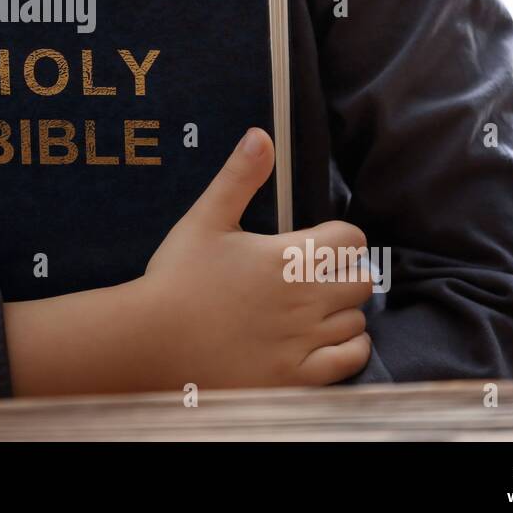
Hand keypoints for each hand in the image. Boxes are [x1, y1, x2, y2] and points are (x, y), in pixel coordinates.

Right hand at [140, 127, 372, 387]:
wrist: (152, 342)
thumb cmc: (176, 278)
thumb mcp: (206, 219)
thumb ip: (239, 177)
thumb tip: (261, 135)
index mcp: (289, 257)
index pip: (351, 238)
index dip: (337, 237)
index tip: (313, 243)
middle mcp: (306, 299)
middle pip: (360, 279)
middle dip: (342, 273)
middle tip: (312, 276)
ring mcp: (304, 341)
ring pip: (357, 319)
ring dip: (341, 311)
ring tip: (310, 308)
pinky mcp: (298, 376)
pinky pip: (350, 359)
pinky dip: (347, 347)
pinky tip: (323, 339)